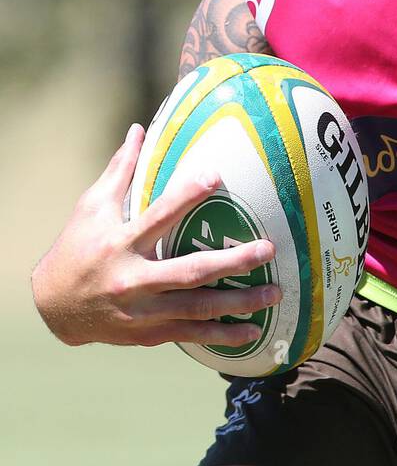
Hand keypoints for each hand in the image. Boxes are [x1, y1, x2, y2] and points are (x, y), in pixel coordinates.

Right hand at [31, 123, 279, 348]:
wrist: (53, 306)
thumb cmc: (75, 247)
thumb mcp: (91, 207)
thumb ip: (119, 171)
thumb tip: (138, 129)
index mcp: (118, 243)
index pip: (156, 216)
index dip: (185, 196)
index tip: (215, 176)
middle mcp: (131, 279)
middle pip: (188, 271)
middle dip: (231, 262)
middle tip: (267, 249)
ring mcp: (142, 311)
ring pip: (196, 309)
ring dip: (238, 303)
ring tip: (274, 293)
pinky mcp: (148, 334)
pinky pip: (191, 335)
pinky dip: (221, 336)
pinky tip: (251, 333)